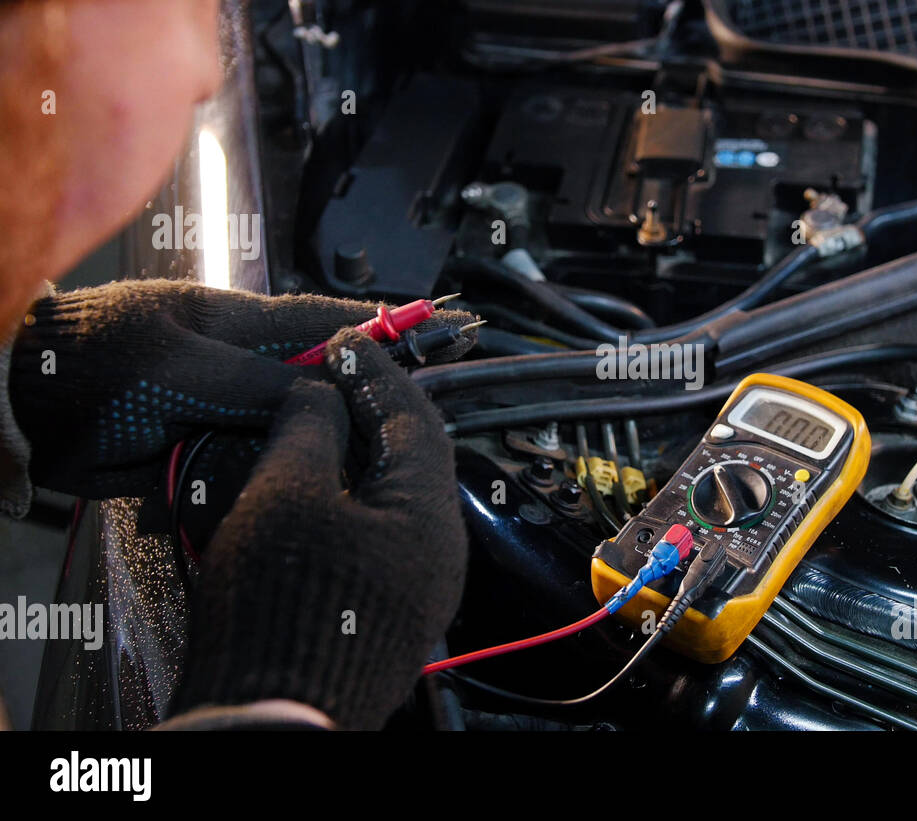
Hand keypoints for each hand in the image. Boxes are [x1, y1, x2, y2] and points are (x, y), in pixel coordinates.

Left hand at [8, 279, 475, 498]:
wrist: (19, 410)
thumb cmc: (94, 363)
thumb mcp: (180, 366)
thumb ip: (257, 381)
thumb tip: (329, 391)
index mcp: (241, 325)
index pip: (331, 323)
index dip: (386, 329)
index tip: (442, 331)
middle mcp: (242, 369)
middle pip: (320, 389)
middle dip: (353, 412)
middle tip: (401, 438)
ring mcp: (222, 412)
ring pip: (290, 438)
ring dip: (303, 459)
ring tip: (324, 476)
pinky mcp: (200, 455)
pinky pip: (247, 475)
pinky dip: (255, 490)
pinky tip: (268, 504)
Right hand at [172, 330, 467, 728]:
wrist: (269, 715)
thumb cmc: (281, 609)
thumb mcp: (285, 496)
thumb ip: (308, 429)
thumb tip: (320, 394)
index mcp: (430, 516)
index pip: (416, 418)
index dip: (377, 373)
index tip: (346, 344)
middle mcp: (438, 552)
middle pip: (411, 458)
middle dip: (369, 413)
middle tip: (329, 378)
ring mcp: (415, 586)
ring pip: (391, 496)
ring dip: (353, 455)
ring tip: (310, 424)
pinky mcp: (383, 609)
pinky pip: (374, 533)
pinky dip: (344, 498)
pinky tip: (306, 488)